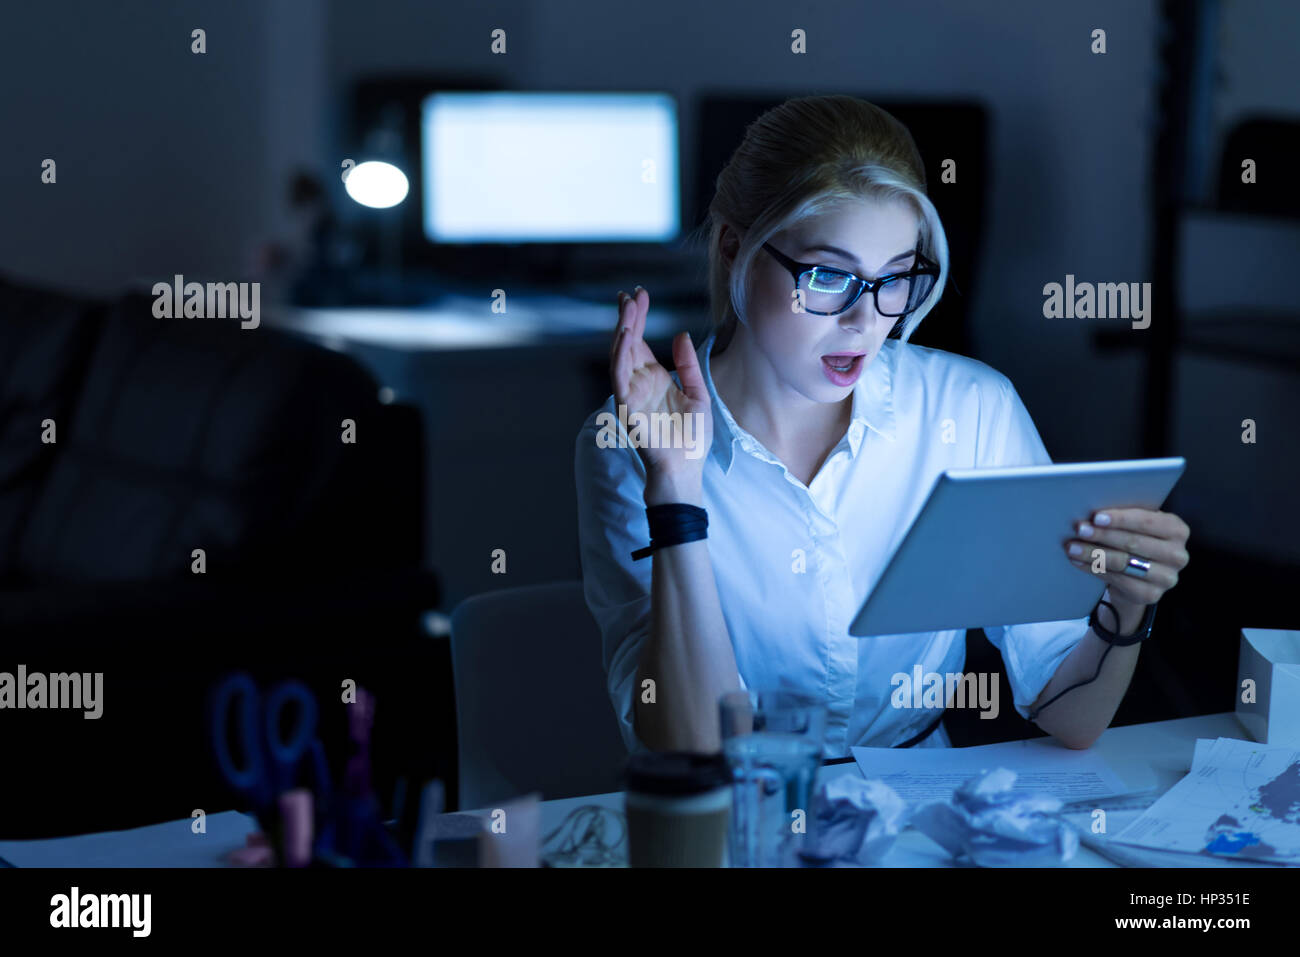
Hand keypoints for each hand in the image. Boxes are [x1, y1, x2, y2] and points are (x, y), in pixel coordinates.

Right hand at [609, 287, 712, 489]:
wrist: (686, 469)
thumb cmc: (691, 439)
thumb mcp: (698, 394)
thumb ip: (688, 365)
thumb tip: (681, 334)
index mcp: (654, 378)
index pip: (642, 341)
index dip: (640, 317)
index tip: (640, 294)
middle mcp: (639, 383)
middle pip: (628, 342)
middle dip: (628, 317)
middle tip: (630, 293)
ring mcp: (631, 394)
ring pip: (620, 355)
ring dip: (622, 330)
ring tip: (627, 307)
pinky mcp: (627, 406)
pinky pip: (619, 376)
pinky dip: (620, 355)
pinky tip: (624, 335)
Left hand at [1064, 507, 1190, 629]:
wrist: (1139, 578)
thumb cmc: (1136, 542)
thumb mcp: (1137, 527)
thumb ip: (1125, 518)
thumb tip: (1092, 513)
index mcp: (1177, 530)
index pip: (1147, 522)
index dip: (1120, 519)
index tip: (1096, 517)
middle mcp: (1178, 554)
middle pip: (1133, 542)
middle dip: (1102, 535)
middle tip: (1079, 530)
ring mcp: (1167, 577)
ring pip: (1123, 562)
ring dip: (1093, 553)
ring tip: (1072, 547)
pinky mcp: (1151, 595)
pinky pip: (1118, 580)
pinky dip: (1094, 569)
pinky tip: (1078, 561)